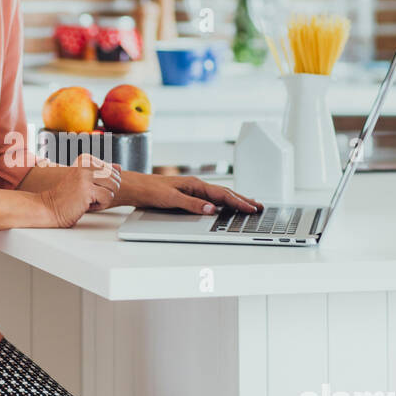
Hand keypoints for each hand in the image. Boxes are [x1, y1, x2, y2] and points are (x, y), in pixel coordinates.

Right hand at [39, 154, 122, 228]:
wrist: (51, 207)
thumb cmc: (69, 196)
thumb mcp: (87, 180)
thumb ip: (103, 172)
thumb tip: (119, 167)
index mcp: (86, 159)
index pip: (113, 170)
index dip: (105, 184)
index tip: (88, 187)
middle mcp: (86, 163)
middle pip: (115, 178)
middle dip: (107, 191)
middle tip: (90, 195)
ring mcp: (86, 175)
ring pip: (114, 187)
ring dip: (104, 198)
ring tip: (88, 199)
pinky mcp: (87, 189)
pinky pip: (108, 197)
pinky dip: (100, 205)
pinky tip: (86, 204)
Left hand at [124, 173, 262, 216]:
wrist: (136, 187)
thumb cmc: (151, 191)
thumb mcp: (172, 199)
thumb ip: (192, 204)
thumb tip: (211, 210)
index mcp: (195, 185)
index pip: (222, 195)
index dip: (238, 203)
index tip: (252, 209)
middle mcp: (196, 185)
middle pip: (225, 194)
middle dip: (243, 200)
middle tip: (259, 207)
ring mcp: (194, 189)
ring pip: (220, 195)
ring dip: (235, 200)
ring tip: (249, 204)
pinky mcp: (189, 194)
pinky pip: (212, 198)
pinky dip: (223, 201)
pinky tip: (225, 205)